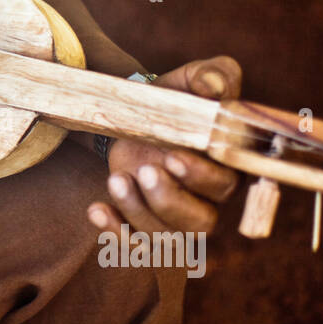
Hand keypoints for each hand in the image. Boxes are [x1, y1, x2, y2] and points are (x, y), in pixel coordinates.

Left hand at [88, 56, 242, 236]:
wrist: (137, 114)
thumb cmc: (174, 98)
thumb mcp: (191, 80)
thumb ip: (212, 76)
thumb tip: (214, 86)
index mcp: (226, 168)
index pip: (224, 185)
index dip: (200, 176)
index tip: (172, 156)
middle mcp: (206, 201)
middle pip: (200, 223)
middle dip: (169, 201)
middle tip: (144, 170)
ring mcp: (175, 219)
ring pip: (167, 237)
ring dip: (138, 213)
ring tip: (116, 179)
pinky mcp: (145, 225)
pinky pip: (137, 247)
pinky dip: (115, 234)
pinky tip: (96, 209)